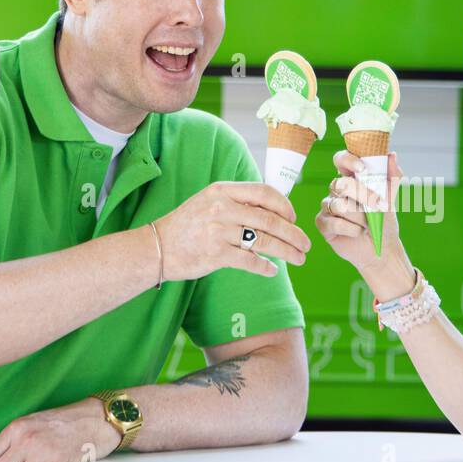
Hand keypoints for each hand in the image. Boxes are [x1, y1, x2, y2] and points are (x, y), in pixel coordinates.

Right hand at [154, 181, 310, 280]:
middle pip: (270, 220)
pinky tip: (272, 271)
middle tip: (306, 244)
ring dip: (287, 251)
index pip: (264, 193)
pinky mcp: (215, 254)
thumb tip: (274, 212)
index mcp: (223, 191)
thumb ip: (239, 203)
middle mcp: (222, 208)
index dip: (284, 206)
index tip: (293, 218)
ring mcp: (218, 231)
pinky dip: (265, 267)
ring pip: (264, 242)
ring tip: (299, 258)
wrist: (156, 247)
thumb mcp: (210, 202)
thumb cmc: (188, 225)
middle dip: (293, 234)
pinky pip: (250, 261)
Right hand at [315, 150, 412, 297]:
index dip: (348, 160)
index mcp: (351, 178)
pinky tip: (358, 233)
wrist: (381, 249)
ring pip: (340, 205)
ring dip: (360, 217)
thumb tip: (392, 155)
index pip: (341, 159)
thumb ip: (392, 176)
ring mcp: (328, 206)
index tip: (362, 169)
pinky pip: (334, 222)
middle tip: (377, 205)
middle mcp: (337, 190)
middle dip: (362, 195)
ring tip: (368, 224)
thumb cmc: (384, 221)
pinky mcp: (323, 224)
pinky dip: (351, 229)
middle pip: (341, 184)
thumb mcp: (391, 198)